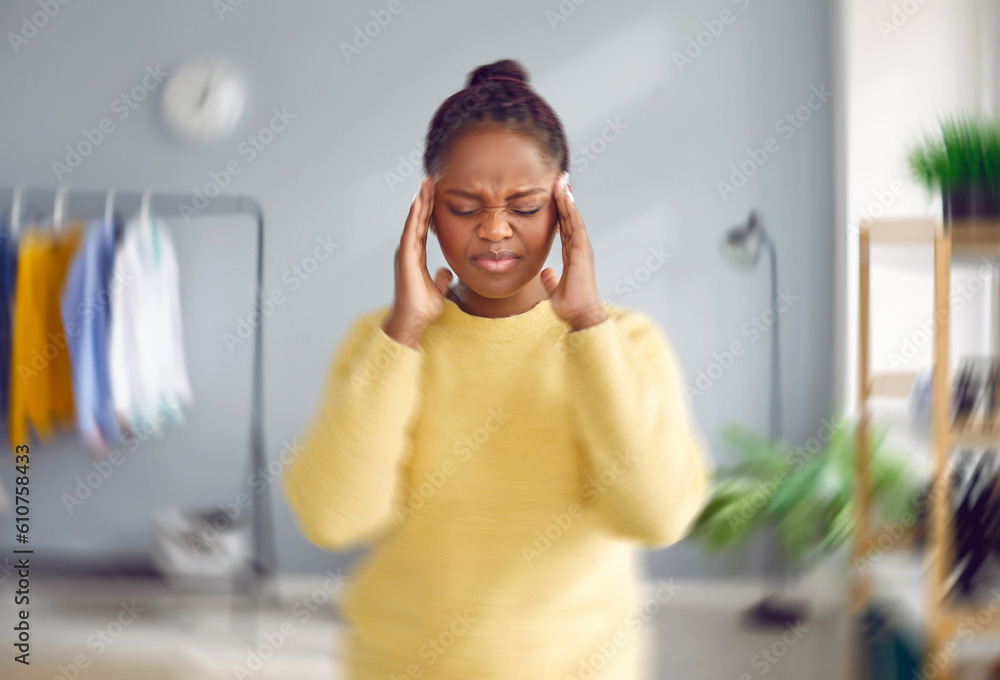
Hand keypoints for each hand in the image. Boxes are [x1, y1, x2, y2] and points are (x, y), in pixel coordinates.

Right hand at [383, 176, 452, 347]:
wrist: (413, 320)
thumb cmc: (422, 308)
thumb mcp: (439, 289)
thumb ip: (441, 278)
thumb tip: (446, 271)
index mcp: (416, 256)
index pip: (423, 227)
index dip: (428, 210)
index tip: (434, 193)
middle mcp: (409, 251)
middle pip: (417, 220)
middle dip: (424, 200)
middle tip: (429, 180)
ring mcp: (405, 253)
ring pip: (413, 221)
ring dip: (419, 202)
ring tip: (425, 184)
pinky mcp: (406, 257)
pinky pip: (410, 231)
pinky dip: (414, 216)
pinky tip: (418, 202)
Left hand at [541, 173, 607, 330]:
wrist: (581, 317)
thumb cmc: (571, 306)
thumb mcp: (555, 290)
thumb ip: (551, 280)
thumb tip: (546, 274)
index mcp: (574, 255)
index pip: (566, 227)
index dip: (560, 210)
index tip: (555, 194)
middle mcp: (580, 249)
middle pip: (571, 218)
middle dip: (565, 198)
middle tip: (560, 178)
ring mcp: (583, 250)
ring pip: (574, 219)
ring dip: (567, 200)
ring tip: (562, 181)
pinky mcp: (582, 253)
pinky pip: (576, 228)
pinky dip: (571, 212)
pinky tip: (566, 198)